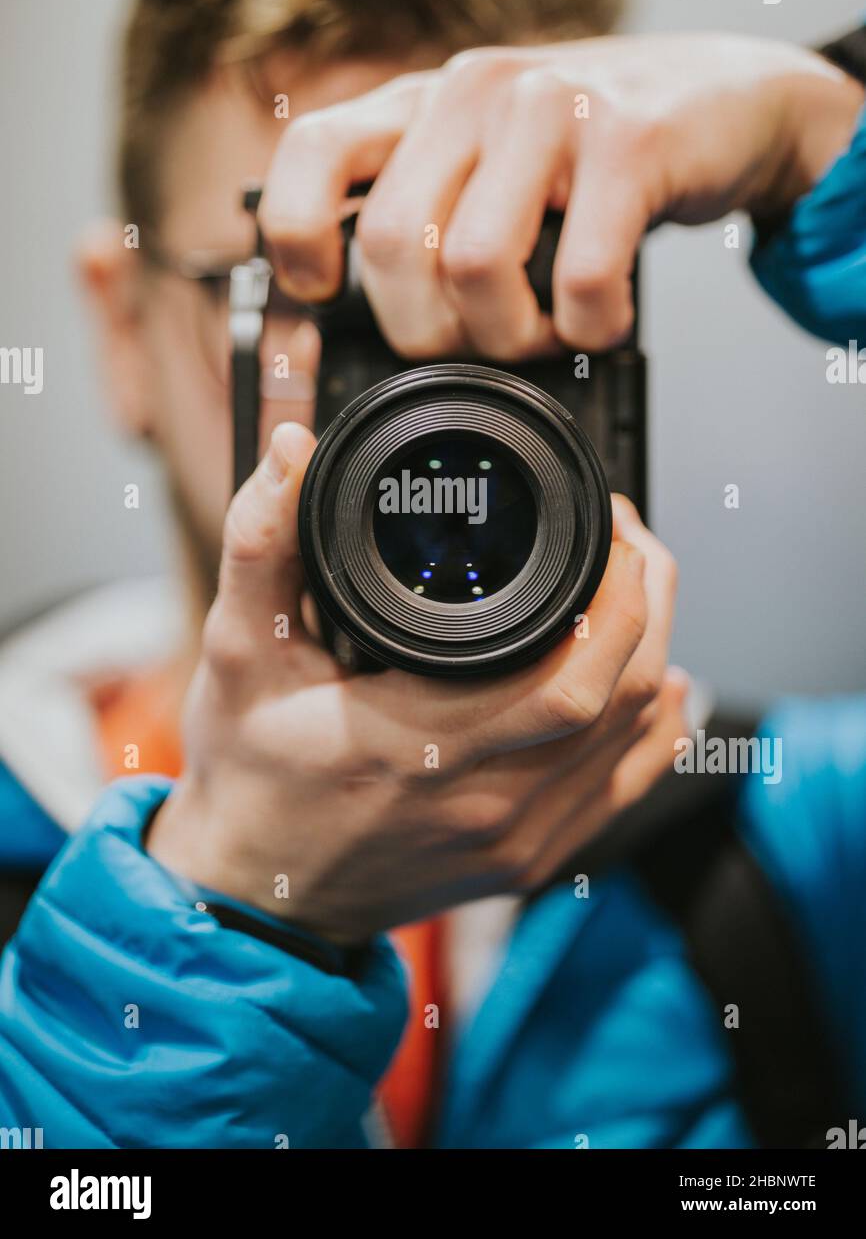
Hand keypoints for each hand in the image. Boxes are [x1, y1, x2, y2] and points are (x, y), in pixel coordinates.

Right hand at [146, 421, 683, 943]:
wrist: (254, 897)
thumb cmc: (247, 778)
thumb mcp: (237, 653)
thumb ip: (262, 545)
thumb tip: (290, 452)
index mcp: (421, 748)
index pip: (575, 677)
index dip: (619, 593)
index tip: (607, 526)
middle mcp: (487, 805)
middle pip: (625, 699)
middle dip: (647, 601)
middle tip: (624, 538)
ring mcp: (517, 843)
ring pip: (635, 742)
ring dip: (655, 654)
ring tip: (637, 588)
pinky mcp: (528, 862)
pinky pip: (623, 791)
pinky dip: (655, 731)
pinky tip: (662, 687)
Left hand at [259, 33, 862, 354]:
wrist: (731, 96)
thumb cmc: (597, 151)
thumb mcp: (492, 162)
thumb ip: (427, 210)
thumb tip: (358, 319)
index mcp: (424, 101)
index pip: (313, 152)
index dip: (299, 240)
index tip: (326, 295)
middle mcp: (473, 91)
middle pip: (391, 245)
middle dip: (428, 332)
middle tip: (479, 342)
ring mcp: (550, 108)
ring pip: (475, 267)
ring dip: (510, 338)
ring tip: (546, 333)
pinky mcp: (628, 141)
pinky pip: (579, 278)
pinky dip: (589, 329)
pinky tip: (604, 318)